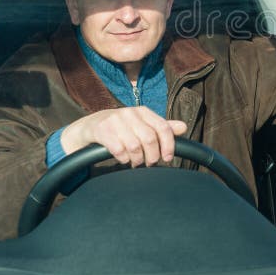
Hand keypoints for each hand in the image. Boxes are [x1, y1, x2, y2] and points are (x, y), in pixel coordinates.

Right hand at [61, 107, 186, 167]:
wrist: (91, 125)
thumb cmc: (123, 127)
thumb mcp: (143, 124)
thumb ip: (162, 127)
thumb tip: (184, 127)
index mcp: (143, 111)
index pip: (163, 127)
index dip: (168, 145)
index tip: (167, 158)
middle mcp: (130, 113)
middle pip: (150, 139)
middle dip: (152, 156)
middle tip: (149, 163)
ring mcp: (115, 120)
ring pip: (134, 146)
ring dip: (137, 160)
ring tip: (135, 162)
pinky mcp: (102, 130)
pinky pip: (118, 150)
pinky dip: (123, 158)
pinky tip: (123, 158)